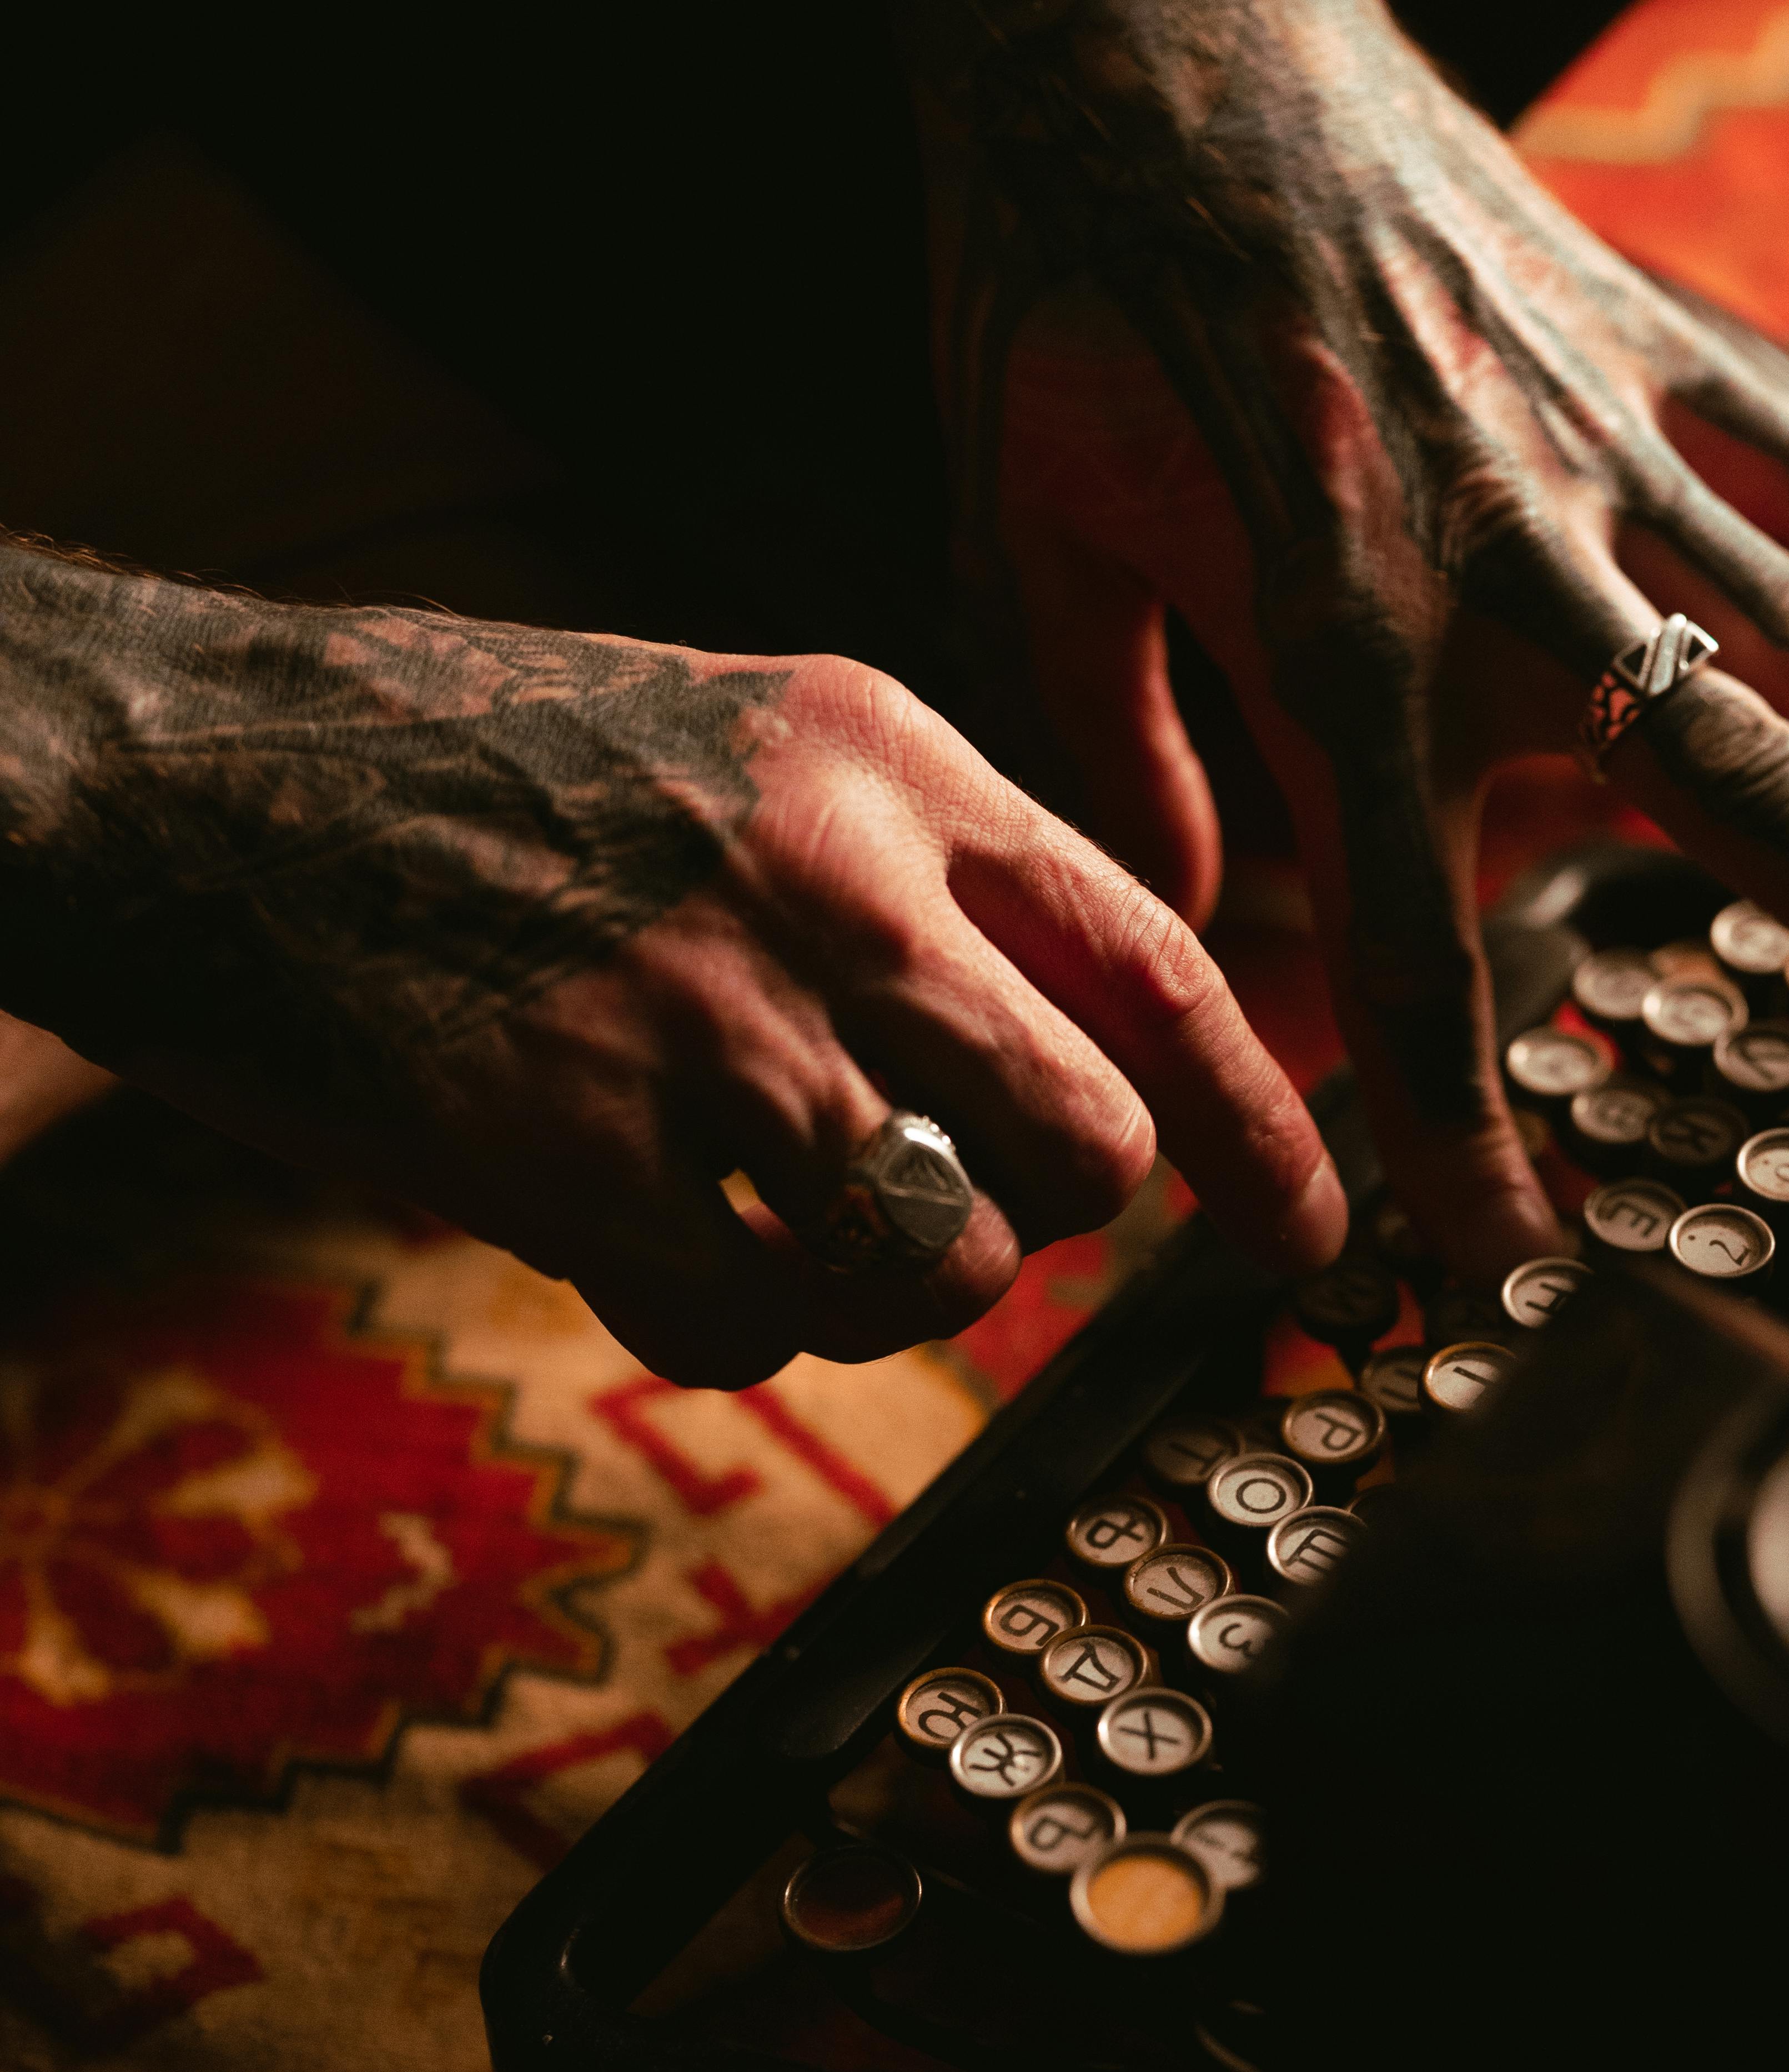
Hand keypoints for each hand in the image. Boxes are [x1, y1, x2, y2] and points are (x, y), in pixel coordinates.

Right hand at [0, 554, 1343, 1380]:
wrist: (192, 773)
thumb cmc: (458, 772)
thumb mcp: (731, 748)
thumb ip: (906, 878)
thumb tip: (1051, 1055)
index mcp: (884, 761)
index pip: (1160, 959)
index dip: (1262, 1117)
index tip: (1312, 1225)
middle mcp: (834, 883)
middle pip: (1086, 1140)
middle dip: (1036, 1215)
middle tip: (929, 1200)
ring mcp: (711, 1022)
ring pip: (942, 1257)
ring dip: (874, 1286)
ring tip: (755, 1217)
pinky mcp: (581, 1150)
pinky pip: (755, 1324)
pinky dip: (717, 1323)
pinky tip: (636, 1243)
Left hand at [746, 0, 1788, 1278]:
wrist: (1149, 9)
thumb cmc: (1060, 270)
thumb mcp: (1021, 522)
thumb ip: (1109, 739)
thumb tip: (1189, 916)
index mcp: (1328, 608)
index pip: (1405, 915)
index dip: (1450, 1103)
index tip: (1501, 1244)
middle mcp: (1502, 534)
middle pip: (1725, 774)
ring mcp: (1597, 423)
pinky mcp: (1641, 325)